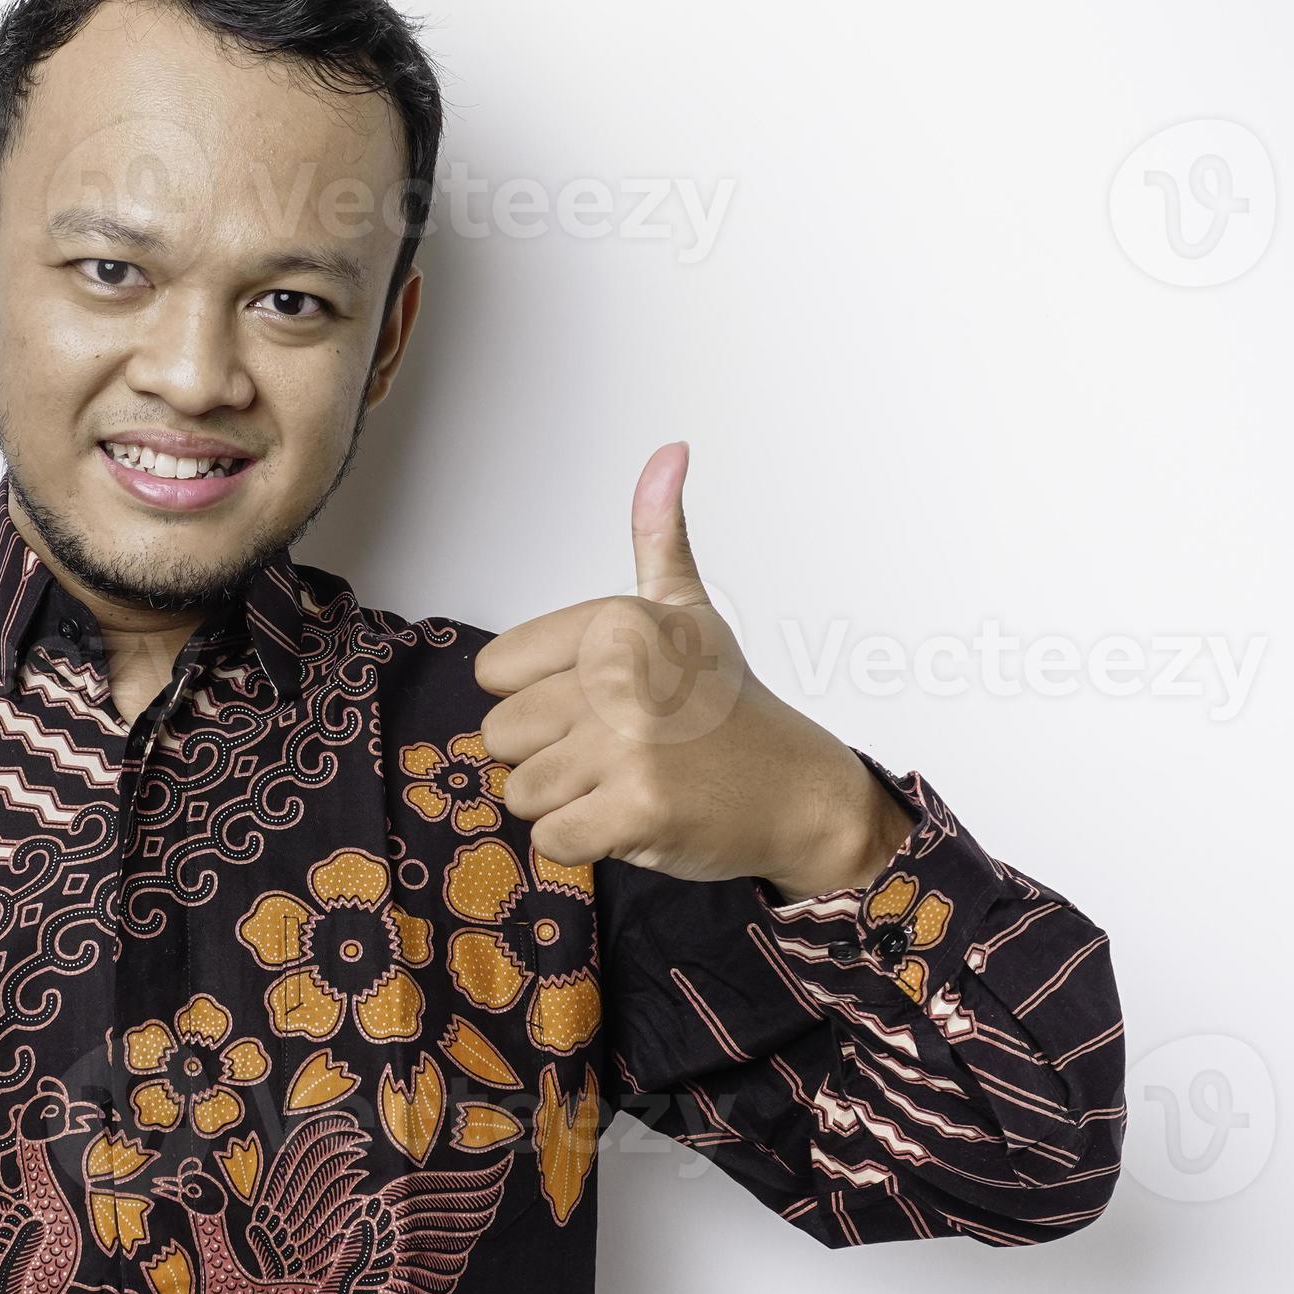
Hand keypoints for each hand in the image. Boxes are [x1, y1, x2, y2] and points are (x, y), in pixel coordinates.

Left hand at [471, 442, 913, 896]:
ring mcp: (629, 744)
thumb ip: (658, 534)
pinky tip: (633, 820)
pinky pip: (552, 841)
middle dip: (549, 757)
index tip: (598, 702)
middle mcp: (620, 674)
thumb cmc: (730, 706)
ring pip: (522, 792)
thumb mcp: (689, 609)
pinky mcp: (638, 810)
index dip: (537, 698)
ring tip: (626, 784)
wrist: (799, 790)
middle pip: (501, 736)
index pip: (494, 672)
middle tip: (617, 752)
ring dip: (567, 803)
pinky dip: (585, 844)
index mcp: (617, 621)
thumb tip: (669, 449)